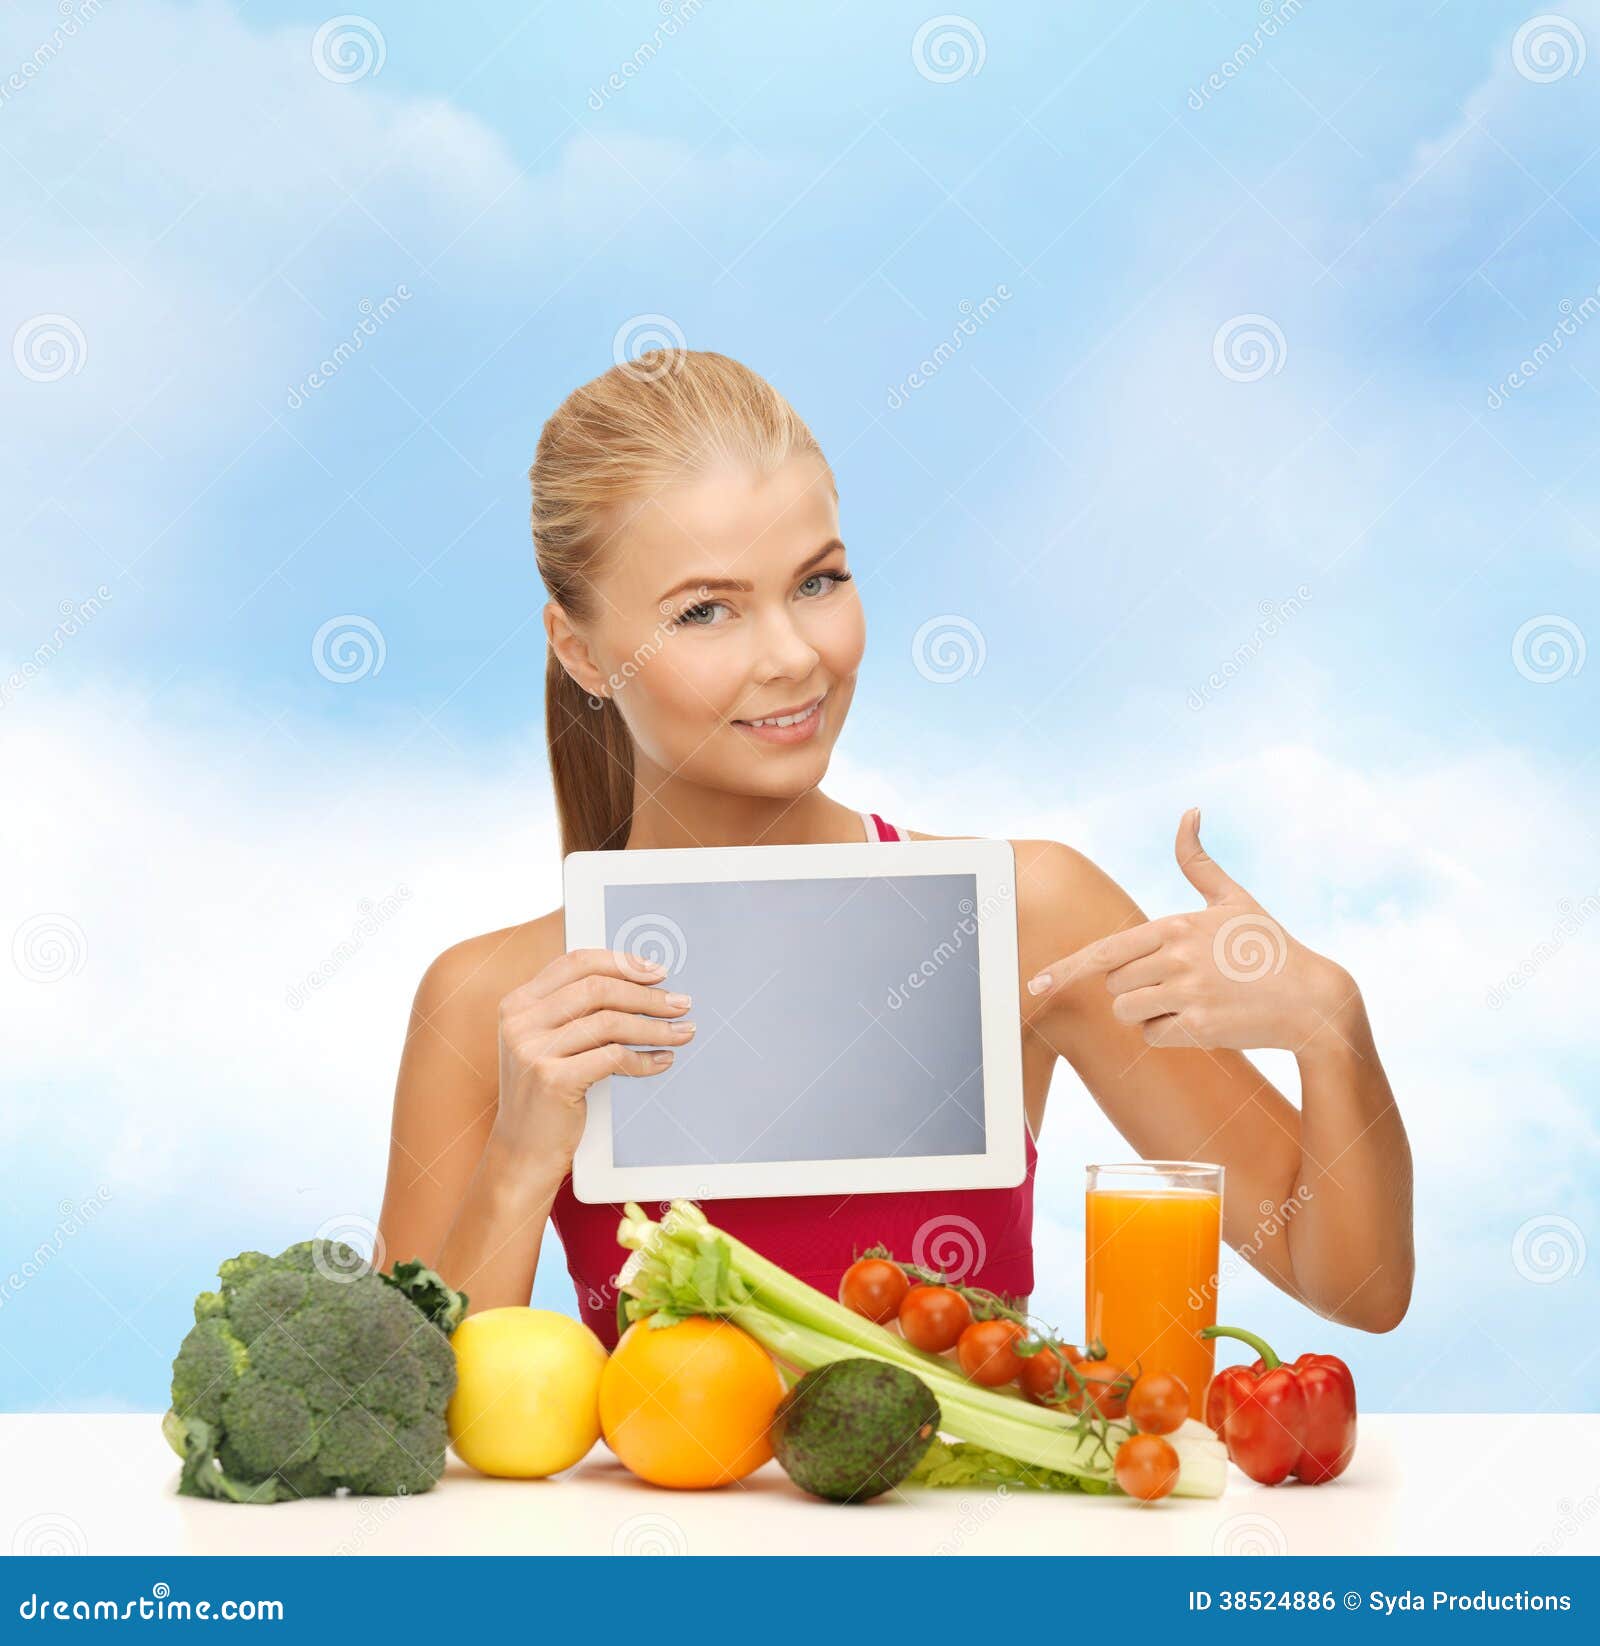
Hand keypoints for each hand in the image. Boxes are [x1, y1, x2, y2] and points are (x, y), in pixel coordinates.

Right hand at [492, 948, 694, 1168]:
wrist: (522, 1153)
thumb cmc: (545, 1095)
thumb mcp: (549, 1043)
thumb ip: (576, 1011)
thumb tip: (639, 981)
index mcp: (519, 1003)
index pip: (577, 962)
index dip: (621, 962)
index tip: (657, 972)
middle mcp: (520, 1022)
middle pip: (598, 988)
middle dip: (647, 994)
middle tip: (680, 1003)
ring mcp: (532, 1051)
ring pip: (610, 1021)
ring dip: (654, 1026)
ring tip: (681, 1032)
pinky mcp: (551, 1080)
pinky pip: (613, 1057)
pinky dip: (644, 1059)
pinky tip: (661, 1061)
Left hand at [1026, 809, 1352, 1053]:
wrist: (1313, 999)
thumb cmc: (1269, 946)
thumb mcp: (1234, 898)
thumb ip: (1199, 861)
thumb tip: (1189, 811)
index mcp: (1176, 925)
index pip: (1105, 950)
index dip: (1065, 969)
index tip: (1035, 984)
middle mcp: (1177, 957)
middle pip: (1114, 984)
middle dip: (1133, 988)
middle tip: (1176, 983)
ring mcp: (1188, 993)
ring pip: (1127, 1012)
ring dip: (1146, 1012)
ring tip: (1187, 1001)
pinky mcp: (1200, 1028)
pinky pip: (1152, 1036)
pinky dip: (1167, 1033)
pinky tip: (1201, 1021)